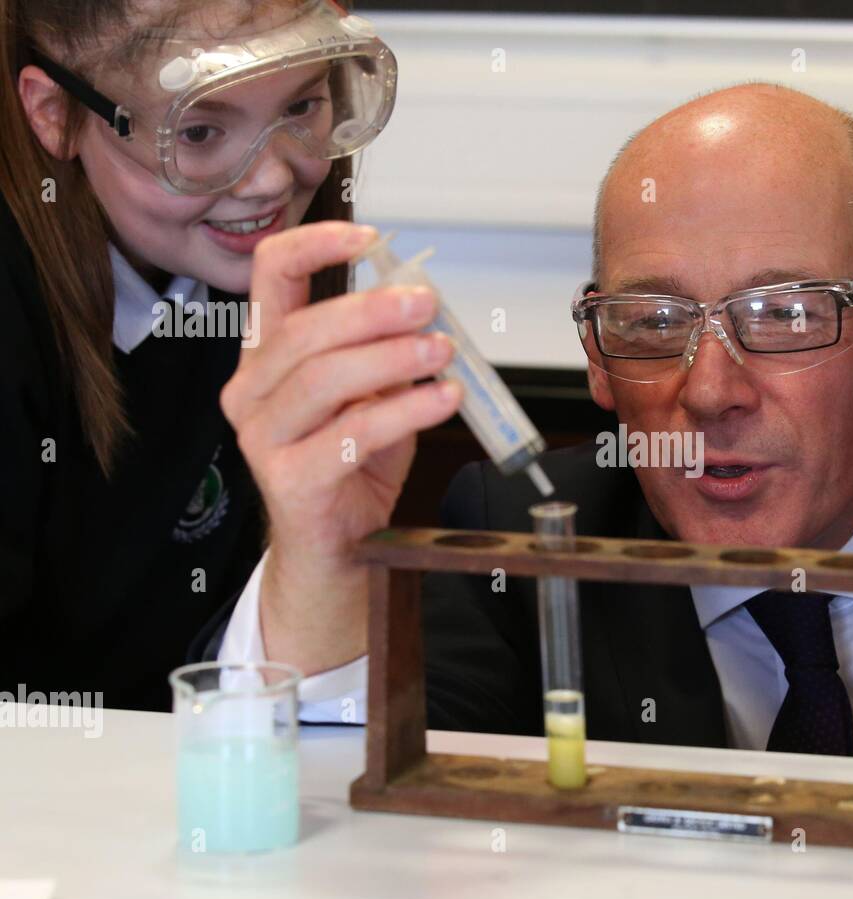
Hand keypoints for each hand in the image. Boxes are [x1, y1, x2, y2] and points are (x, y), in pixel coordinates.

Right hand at [220, 222, 462, 670]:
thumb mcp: (373, 397)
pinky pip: (351, 433)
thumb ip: (388, 355)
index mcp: (267, 357)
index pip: (271, 276)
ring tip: (443, 352)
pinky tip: (444, 399)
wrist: (339, 551)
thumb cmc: (351, 468)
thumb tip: (426, 309)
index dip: (316, 245)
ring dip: (392, 359)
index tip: (368, 237)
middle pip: (305, 331)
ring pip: (324, 379)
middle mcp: (252, 391)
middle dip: (372, 311)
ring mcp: (262, 438)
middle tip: (426, 305)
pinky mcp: (289, 480)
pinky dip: (406, 411)